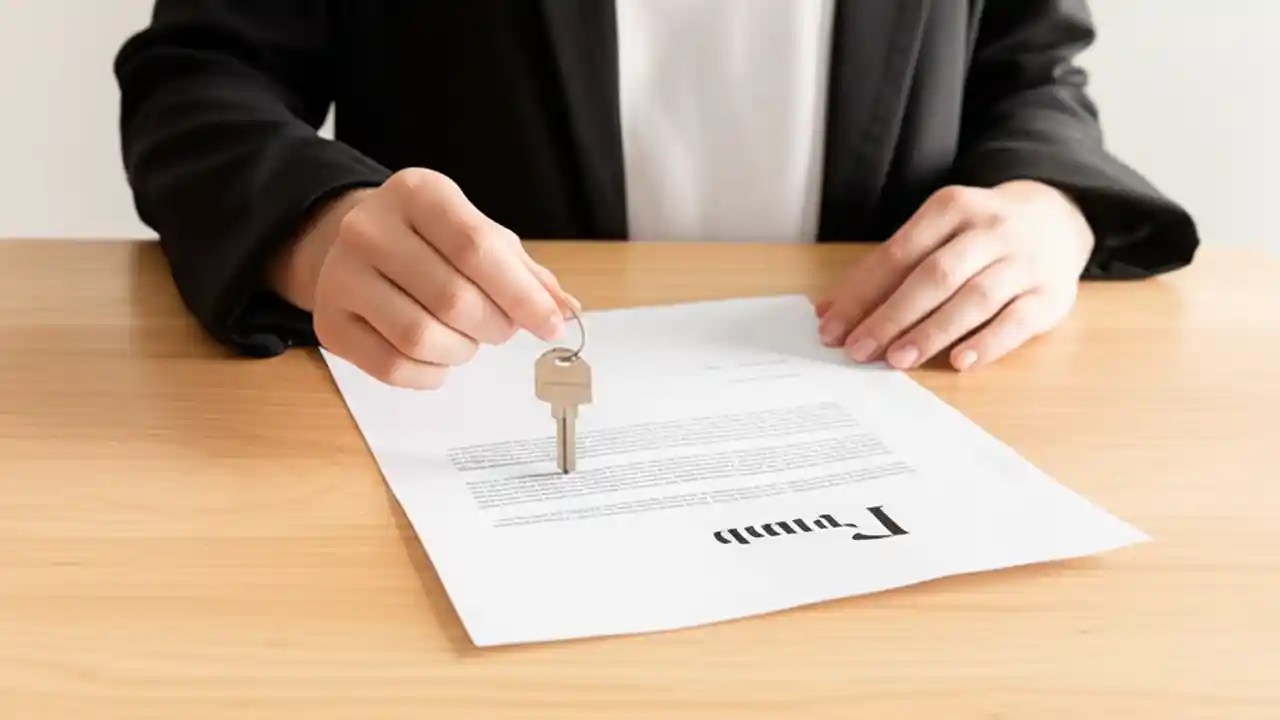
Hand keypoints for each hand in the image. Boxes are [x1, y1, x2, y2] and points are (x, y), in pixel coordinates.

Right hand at [268, 168, 578, 388]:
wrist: (353, 243)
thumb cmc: (431, 241)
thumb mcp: (481, 236)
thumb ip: (525, 272)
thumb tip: (565, 309)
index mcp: (417, 193)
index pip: (477, 248)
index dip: (522, 295)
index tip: (552, 325)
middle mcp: (370, 227)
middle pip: (453, 299)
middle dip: (495, 326)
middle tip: (502, 328)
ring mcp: (342, 275)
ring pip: (421, 338)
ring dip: (462, 351)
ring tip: (466, 338)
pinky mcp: (329, 323)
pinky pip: (393, 367)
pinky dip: (431, 373)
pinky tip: (438, 356)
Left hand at [815, 180, 1093, 370]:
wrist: (1058, 216)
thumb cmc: (977, 234)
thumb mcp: (934, 233)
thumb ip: (885, 270)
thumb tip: (829, 312)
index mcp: (951, 208)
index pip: (898, 254)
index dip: (862, 294)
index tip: (833, 328)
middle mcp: (990, 229)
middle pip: (934, 276)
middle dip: (891, 316)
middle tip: (859, 350)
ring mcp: (1025, 261)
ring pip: (974, 298)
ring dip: (932, 332)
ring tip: (898, 359)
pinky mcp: (1052, 294)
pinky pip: (1018, 321)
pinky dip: (987, 343)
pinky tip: (959, 362)